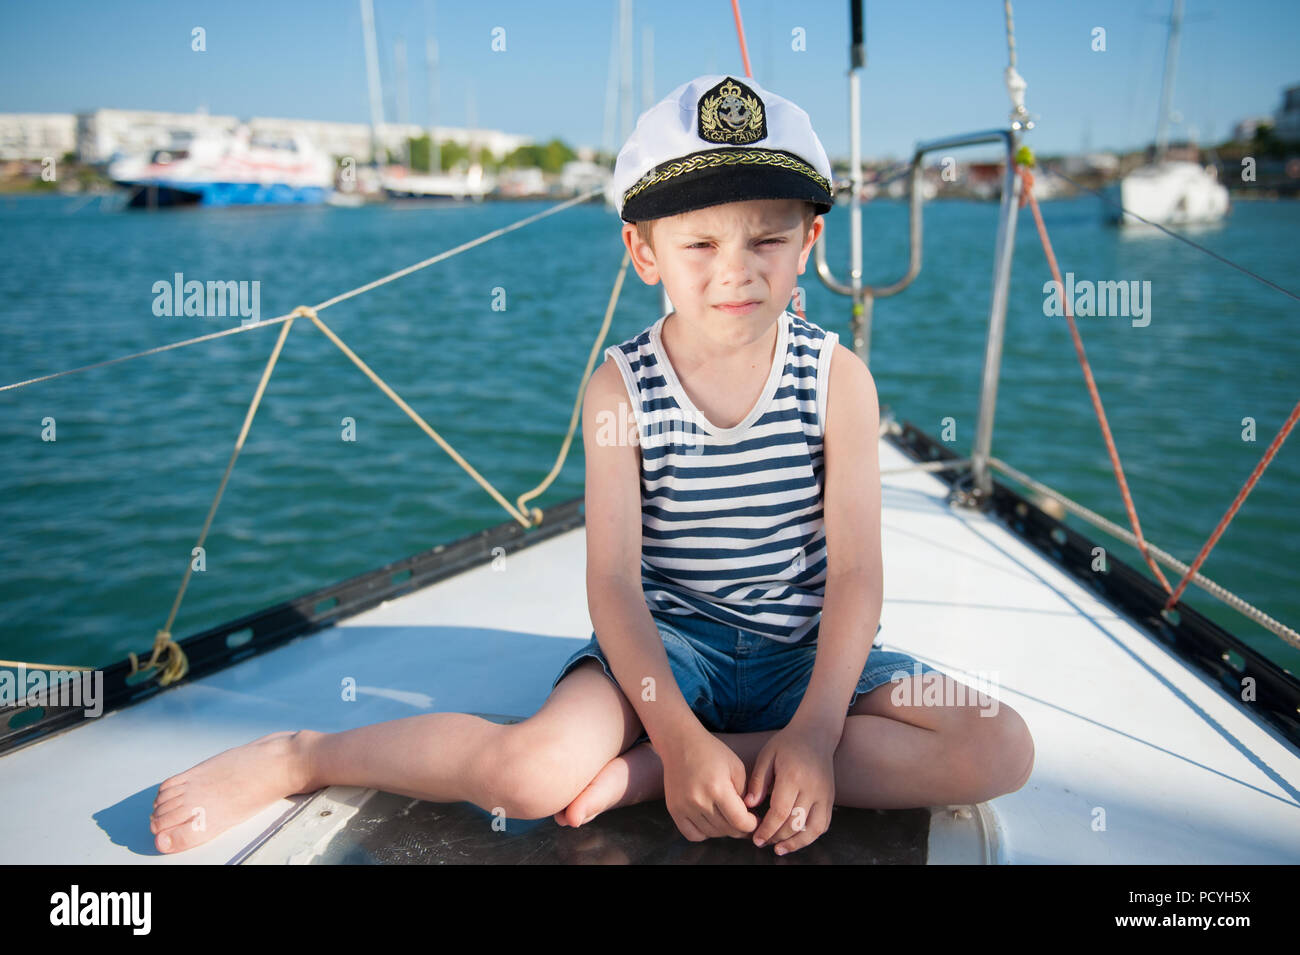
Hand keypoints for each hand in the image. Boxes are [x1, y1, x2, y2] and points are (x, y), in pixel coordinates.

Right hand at [657, 727, 758, 841]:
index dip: (752, 825)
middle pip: (726, 830)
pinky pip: (692, 834)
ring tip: (728, 818)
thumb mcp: (736, 767)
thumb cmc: (712, 752)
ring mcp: (684, 807)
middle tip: (745, 821)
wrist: (680, 743)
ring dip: (724, 830)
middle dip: (740, 828)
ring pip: (711, 833)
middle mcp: (699, 800)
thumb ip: (745, 794)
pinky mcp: (674, 809)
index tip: (755, 820)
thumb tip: (748, 817)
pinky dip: (704, 833)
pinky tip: (710, 821)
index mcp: (718, 788)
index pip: (740, 821)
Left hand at [746, 725, 836, 854]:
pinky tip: (795, 839)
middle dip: (776, 837)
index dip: (767, 829)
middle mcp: (812, 787)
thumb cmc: (787, 744)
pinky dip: (810, 836)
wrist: (816, 734)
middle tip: (762, 842)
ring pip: (813, 829)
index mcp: (793, 776)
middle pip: (795, 823)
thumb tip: (749, 805)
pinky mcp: (830, 798)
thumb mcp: (767, 756)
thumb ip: (758, 781)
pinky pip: (823, 824)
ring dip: (795, 843)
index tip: (756, 838)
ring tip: (779, 848)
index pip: (780, 812)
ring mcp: (824, 794)